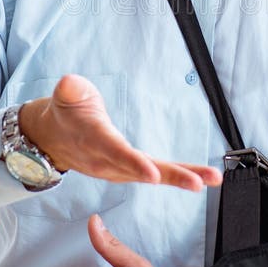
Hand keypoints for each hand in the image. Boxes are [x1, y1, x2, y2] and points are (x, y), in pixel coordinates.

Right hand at [18, 74, 220, 190]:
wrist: (54, 138)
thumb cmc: (66, 112)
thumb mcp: (65, 96)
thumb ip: (70, 90)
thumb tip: (70, 83)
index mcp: (95, 141)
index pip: (115, 153)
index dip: (133, 163)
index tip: (153, 174)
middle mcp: (109, 162)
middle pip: (143, 171)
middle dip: (172, 176)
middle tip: (198, 182)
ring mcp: (120, 169)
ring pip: (155, 175)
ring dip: (184, 177)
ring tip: (213, 178)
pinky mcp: (130, 169)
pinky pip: (159, 173)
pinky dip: (180, 174)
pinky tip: (203, 178)